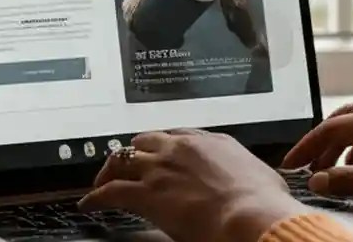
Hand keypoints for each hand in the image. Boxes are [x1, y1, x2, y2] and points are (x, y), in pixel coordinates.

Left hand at [81, 129, 306, 241]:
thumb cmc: (262, 203)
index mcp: (212, 142)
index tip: (160, 155)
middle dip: (135, 152)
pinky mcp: (145, 193)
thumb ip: (247, 175)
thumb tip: (256, 183)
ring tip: (103, 181)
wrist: (250, 215)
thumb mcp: (261, 178)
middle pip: (146, 141)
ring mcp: (161, 168)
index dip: (165, 146)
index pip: (179, 136)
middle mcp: (182, 148)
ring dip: (111, 170)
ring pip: (123, 159)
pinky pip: (111, 190)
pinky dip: (97, 197)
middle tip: (128, 165)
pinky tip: (90, 203)